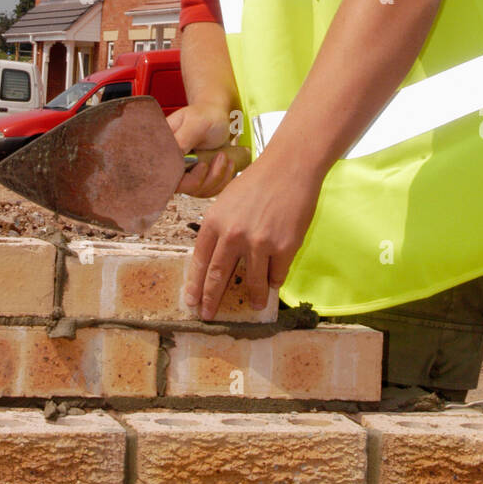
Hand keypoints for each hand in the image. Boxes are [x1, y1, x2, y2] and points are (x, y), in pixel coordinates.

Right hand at [167, 104, 238, 199]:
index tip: (203, 165)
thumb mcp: (196, 123)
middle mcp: (171, 164)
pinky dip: (222, 180)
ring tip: (225, 157)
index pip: (163, 175)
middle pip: (182, 187)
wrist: (219, 118)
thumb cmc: (207, 115)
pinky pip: (208, 191)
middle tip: (221, 156)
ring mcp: (184, 173)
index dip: (182, 179)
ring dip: (217, 177)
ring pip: (197, 191)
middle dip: (206, 177)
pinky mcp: (197, 179)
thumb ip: (182, 139)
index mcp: (163, 149)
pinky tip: (229, 164)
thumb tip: (172, 159)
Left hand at [184, 152, 320, 319]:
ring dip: (253, 298)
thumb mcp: (227, 201)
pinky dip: (274, 281)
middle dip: (212, 300)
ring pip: (251, 283)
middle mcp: (233, 235)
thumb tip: (216, 259)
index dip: (195, 285)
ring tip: (254, 305)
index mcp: (214, 222)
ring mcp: (258, 243)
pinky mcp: (283, 248)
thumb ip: (220, 228)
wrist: (290, 168)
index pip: (200, 261)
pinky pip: (276, 276)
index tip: (192, 301)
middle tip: (209, 316)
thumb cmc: (258, 182)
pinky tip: (273, 282)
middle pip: (218, 277)